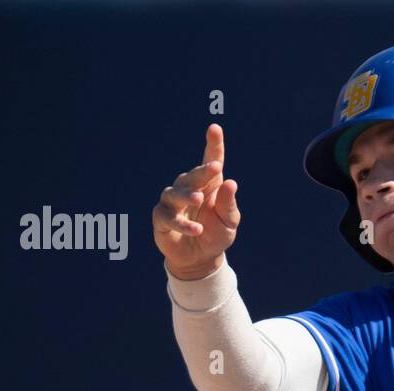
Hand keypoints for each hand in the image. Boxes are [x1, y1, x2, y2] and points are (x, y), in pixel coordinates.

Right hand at [152, 123, 240, 279]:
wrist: (201, 259)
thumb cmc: (217, 234)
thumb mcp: (229, 221)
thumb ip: (229, 204)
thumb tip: (231, 183)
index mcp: (209, 184)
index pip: (211, 160)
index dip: (213, 144)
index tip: (215, 128)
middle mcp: (189, 188)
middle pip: (193, 175)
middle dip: (203, 171)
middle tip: (215, 168)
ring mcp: (173, 202)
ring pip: (175, 192)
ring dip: (187, 195)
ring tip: (199, 199)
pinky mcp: (162, 218)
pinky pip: (169, 217)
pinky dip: (182, 223)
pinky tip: (196, 230)